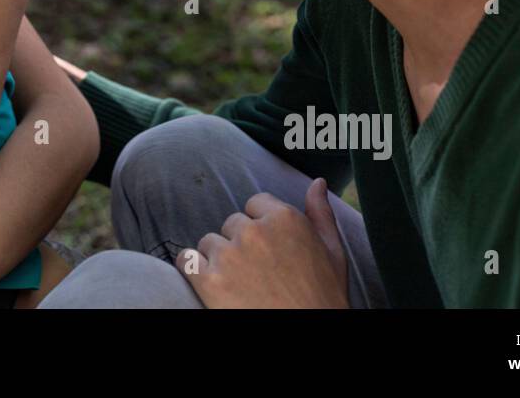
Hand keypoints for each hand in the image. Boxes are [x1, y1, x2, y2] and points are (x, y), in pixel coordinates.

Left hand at [175, 179, 349, 307]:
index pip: (255, 204)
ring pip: (209, 242)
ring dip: (218, 259)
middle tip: (255, 272)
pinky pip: (187, 261)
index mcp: (285, 218)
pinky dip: (193, 270)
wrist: (310, 338)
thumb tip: (317, 183)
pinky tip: (208, 283)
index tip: (267, 249)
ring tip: (238, 283)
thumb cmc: (323, 298)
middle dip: (239, 244)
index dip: (260, 226)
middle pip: (232, 223)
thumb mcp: (333, 253)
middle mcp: (255, 231)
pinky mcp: (210, 281)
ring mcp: (230, 256)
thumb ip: (320, 213)